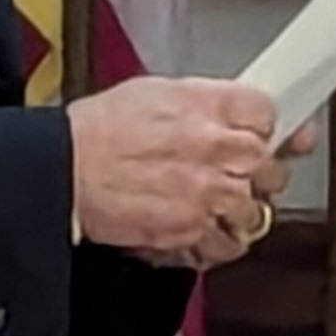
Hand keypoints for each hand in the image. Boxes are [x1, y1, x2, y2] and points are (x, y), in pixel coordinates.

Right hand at [67, 76, 288, 267]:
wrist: (64, 169)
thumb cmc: (99, 130)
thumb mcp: (157, 92)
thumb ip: (206, 102)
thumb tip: (236, 110)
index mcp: (210, 106)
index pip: (268, 114)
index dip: (264, 127)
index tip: (261, 135)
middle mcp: (218, 148)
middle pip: (272, 165)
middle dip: (260, 171)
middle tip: (240, 172)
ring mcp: (209, 193)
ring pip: (257, 210)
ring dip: (241, 210)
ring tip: (218, 204)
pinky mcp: (192, 230)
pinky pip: (230, 244)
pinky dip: (222, 242)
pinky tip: (207, 230)